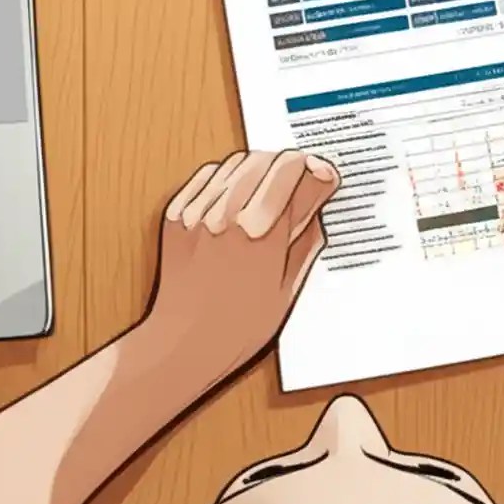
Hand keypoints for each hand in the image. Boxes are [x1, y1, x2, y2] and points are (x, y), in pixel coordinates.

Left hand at [145, 149, 339, 384]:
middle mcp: (230, 216)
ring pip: (241, 161)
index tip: (325, 179)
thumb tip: (317, 210)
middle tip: (302, 180)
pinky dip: (228, 176)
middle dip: (294, 165)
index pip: (301, 177)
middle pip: (273, 161)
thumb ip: (304, 242)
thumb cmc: (235, 327)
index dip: (320, 174)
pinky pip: (208, 174)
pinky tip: (237, 194)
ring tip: (270, 187)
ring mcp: (200, 211)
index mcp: (264, 236)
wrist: (184, 341)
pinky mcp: (177, 213)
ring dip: (262, 167)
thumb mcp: (286, 289)